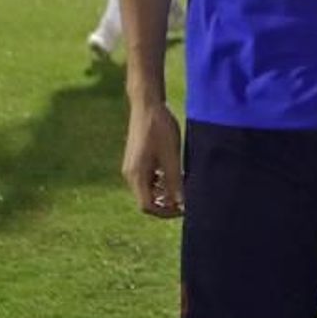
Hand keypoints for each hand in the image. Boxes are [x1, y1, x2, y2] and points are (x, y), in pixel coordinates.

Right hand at [122, 97, 182, 217]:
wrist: (147, 105)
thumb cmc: (160, 128)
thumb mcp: (172, 156)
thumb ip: (175, 181)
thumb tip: (181, 203)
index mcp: (137, 175)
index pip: (147, 206)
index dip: (166, 212)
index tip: (183, 209)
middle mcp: (130, 174)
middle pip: (146, 200)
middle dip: (166, 204)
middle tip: (186, 200)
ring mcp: (132, 167)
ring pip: (147, 190)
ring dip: (164, 193)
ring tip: (183, 186)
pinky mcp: (137, 160)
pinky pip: (147, 179)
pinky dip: (160, 182)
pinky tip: (175, 174)